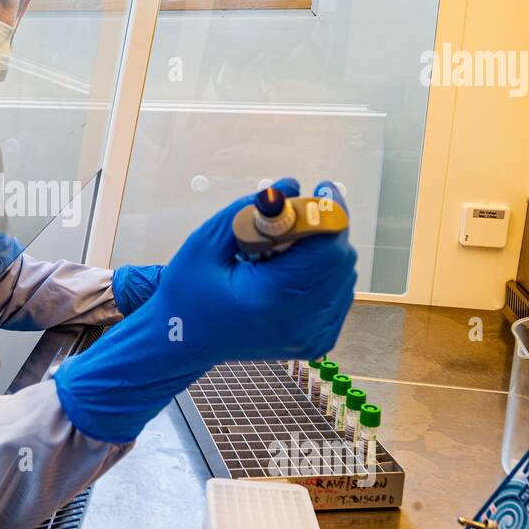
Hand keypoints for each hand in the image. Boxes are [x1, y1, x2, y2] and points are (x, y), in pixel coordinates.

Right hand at [53, 178, 356, 442]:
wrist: (184, 342)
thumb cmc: (188, 292)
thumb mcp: (205, 244)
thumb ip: (249, 210)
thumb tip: (291, 186)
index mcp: (269, 300)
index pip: (326, 251)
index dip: (328, 214)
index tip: (320, 189)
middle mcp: (298, 323)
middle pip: (340, 260)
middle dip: (322, 230)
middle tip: (293, 217)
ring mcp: (311, 337)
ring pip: (344, 275)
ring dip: (321, 252)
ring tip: (281, 252)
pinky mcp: (316, 341)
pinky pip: (338, 294)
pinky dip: (322, 274)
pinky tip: (290, 273)